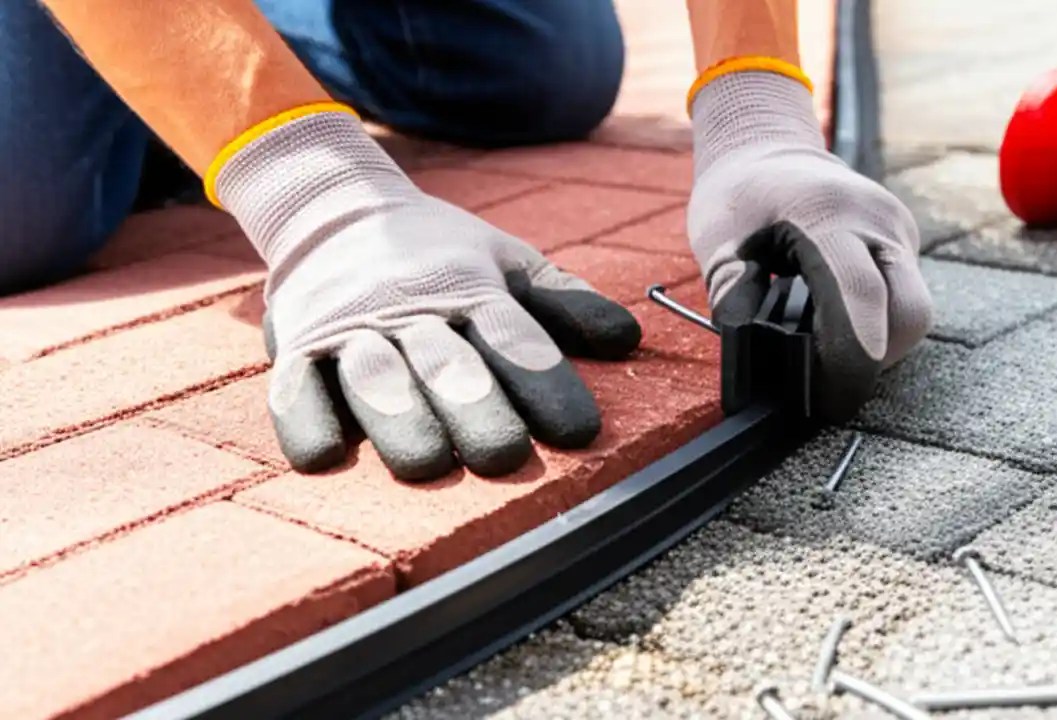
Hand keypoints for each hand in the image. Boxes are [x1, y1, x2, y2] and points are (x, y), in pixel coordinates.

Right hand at [214, 111, 641, 479]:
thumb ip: (566, 303)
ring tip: (424, 463)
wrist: (333, 208)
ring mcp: (350, 328)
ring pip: (375, 375)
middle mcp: (411, 309)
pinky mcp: (296, 346)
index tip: (579, 431)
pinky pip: (295, 385)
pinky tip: (323, 456)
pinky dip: (304, 418)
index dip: (546, 382)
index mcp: (471, 288)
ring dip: (397, 416)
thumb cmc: (438, 253)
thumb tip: (629, 340)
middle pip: (447, 362)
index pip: (515, 338)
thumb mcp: (507, 262)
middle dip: (475, 406)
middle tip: (503, 456)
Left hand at [687, 71, 932, 420]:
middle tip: (832, 384)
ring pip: (912, 308)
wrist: (764, 147)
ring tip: (831, 351)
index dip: (852, 354)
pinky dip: (878, 319)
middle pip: (909, 311)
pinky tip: (840, 323)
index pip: (859, 292)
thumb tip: (756, 366)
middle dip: (877, 359)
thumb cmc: (737, 197)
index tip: (832, 396)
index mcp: (826, 212)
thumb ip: (736, 303)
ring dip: (879, 342)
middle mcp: (876, 218)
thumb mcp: (718, 247)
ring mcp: (897, 227)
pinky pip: (905, 293)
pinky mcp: (904, 238)